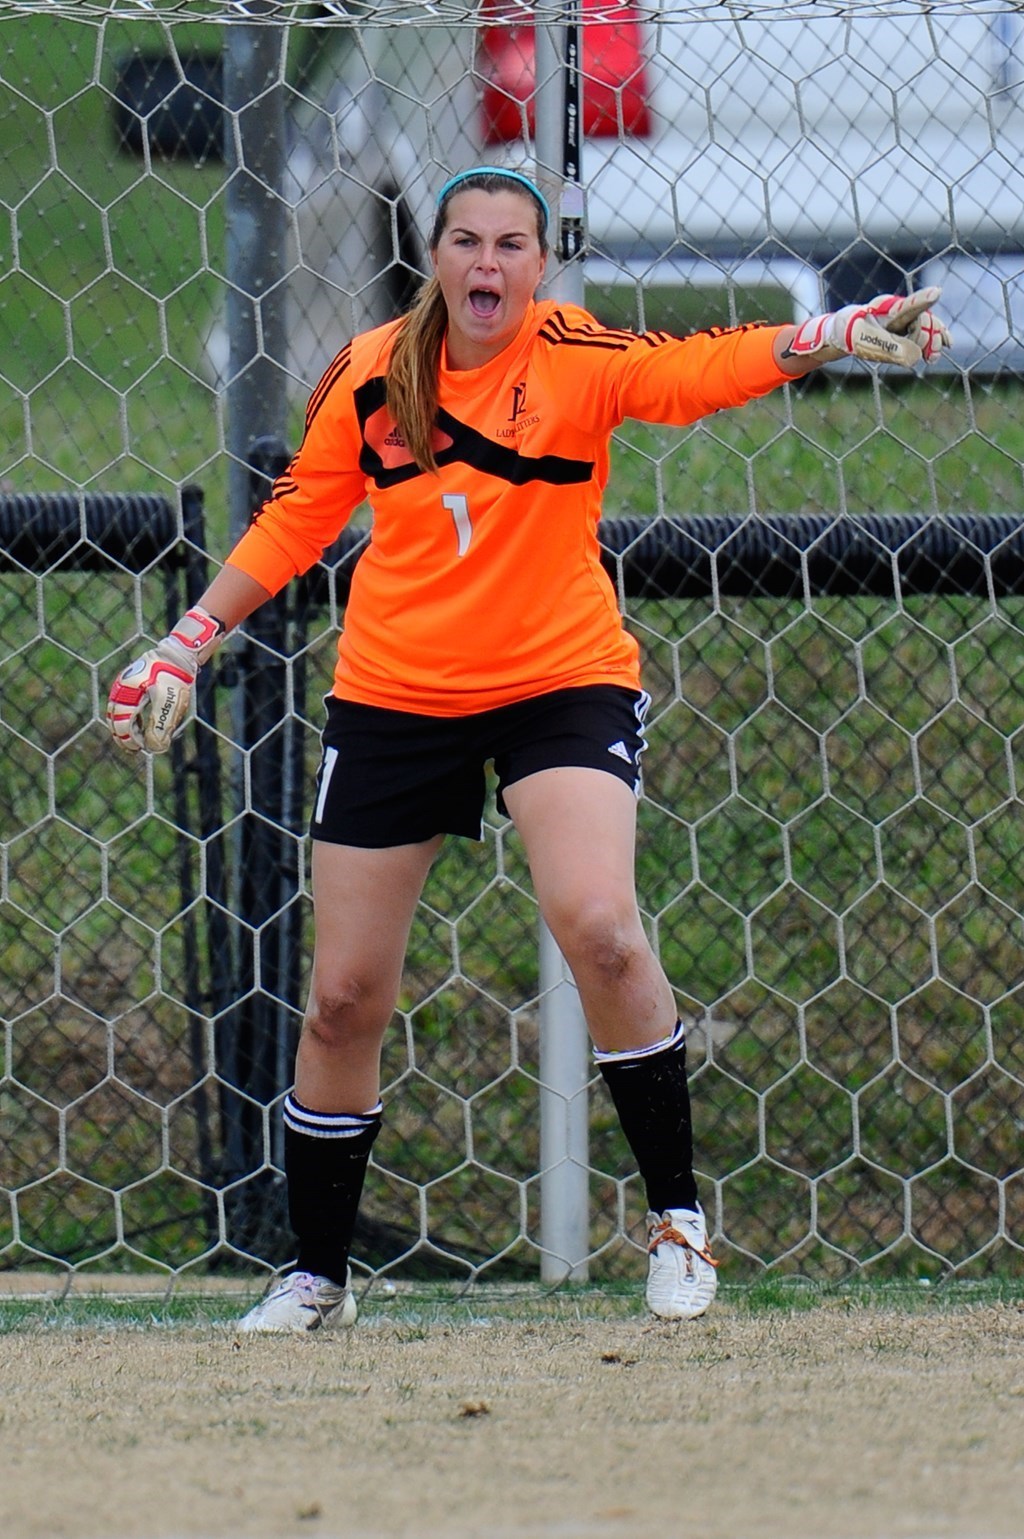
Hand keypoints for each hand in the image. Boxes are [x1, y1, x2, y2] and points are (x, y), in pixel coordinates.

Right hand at [106, 606, 223, 753]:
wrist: (177, 656)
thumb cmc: (175, 678)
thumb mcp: (171, 704)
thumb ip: (161, 726)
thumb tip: (154, 748)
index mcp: (128, 691)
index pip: (122, 723)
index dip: (130, 740)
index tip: (141, 748)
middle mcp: (121, 687)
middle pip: (114, 718)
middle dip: (123, 736)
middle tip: (135, 750)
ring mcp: (123, 684)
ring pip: (116, 712)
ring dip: (124, 728)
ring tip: (135, 742)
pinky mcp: (129, 684)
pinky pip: (122, 704)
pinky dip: (128, 718)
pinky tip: (138, 727)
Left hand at [785, 287, 951, 368]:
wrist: (843, 331)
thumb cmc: (850, 333)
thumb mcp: (864, 342)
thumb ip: (889, 349)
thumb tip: (915, 358)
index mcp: (887, 310)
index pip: (908, 305)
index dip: (923, 300)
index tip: (936, 292)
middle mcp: (899, 310)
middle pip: (923, 320)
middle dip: (929, 338)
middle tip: (930, 358)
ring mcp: (903, 319)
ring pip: (926, 326)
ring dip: (933, 341)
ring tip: (933, 358)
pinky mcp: (904, 328)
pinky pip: (924, 331)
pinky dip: (933, 340)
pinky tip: (944, 346)